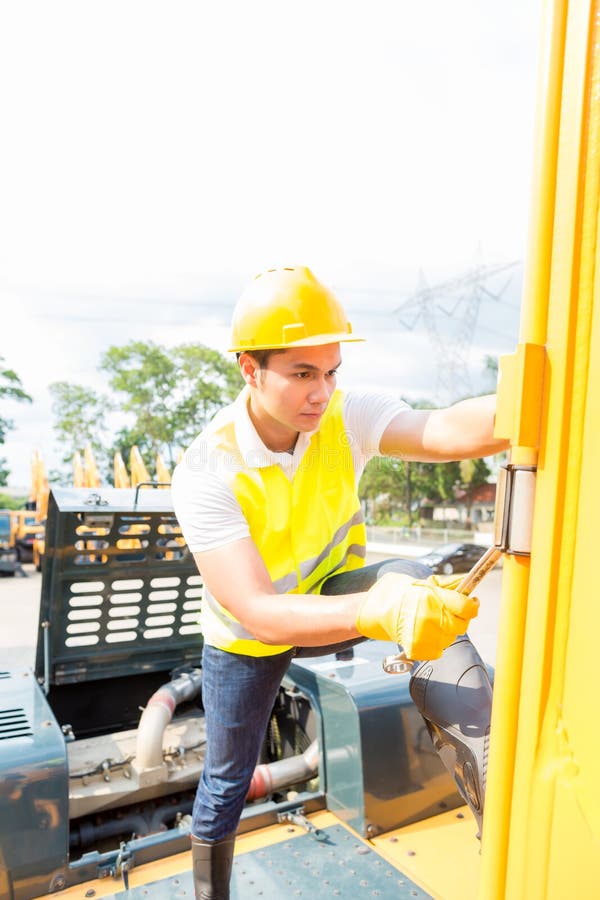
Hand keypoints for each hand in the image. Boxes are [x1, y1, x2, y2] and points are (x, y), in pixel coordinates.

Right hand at [355, 572, 478, 659]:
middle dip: (458, 617)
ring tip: (432, 620)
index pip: (466, 607)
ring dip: (446, 629)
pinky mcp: (420, 650)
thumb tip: (467, 583)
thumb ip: (446, 585)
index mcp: (431, 599)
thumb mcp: (421, 582)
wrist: (374, 612)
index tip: (472, 602)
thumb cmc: (397, 594)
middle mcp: (431, 619)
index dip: (472, 605)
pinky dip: (436, 641)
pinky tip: (426, 631)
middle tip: (448, 610)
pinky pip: (440, 649)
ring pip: (451, 637)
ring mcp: (425, 637)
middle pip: (462, 624)